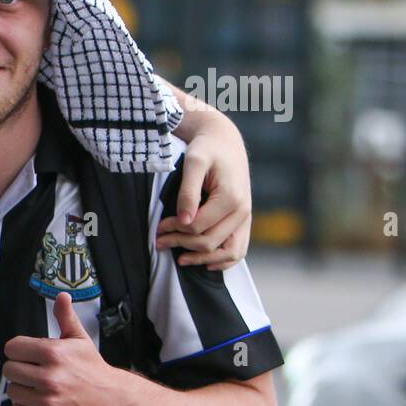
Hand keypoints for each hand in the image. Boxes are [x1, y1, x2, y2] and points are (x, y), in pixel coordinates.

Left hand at [1, 293, 131, 405]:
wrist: (114, 400)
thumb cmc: (92, 368)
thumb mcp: (80, 339)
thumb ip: (65, 317)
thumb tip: (62, 295)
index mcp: (53, 353)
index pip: (11, 348)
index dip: (19, 350)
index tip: (29, 354)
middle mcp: (49, 377)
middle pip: (9, 370)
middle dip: (20, 369)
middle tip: (35, 372)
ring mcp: (48, 401)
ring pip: (12, 391)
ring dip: (23, 389)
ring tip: (41, 387)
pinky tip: (43, 401)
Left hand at [156, 121, 251, 270]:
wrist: (225, 142)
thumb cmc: (207, 149)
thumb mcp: (193, 162)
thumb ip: (188, 192)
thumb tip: (183, 221)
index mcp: (230, 197)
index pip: (198, 227)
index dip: (175, 230)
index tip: (159, 226)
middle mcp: (242, 211)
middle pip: (209, 241)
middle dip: (181, 244)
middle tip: (159, 240)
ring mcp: (246, 217)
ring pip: (229, 252)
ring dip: (202, 258)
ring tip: (180, 259)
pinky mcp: (244, 220)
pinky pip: (239, 249)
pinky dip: (224, 260)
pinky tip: (206, 263)